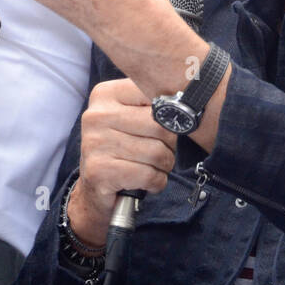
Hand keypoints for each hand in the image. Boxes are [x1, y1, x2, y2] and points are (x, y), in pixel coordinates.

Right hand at [67, 79, 177, 245]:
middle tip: (157, 154)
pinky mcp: (99, 171)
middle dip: (169, 146)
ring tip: (150, 168)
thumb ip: (157, 104)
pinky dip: (156, 182)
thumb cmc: (124, 150)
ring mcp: (95, 143)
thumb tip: (190, 99)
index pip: (158, 97)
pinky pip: (149, 175)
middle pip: (160, 127)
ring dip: (163, 166)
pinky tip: (145, 182)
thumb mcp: (134, 118)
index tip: (161, 130)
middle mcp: (96, 115)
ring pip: (157, 153)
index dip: (170, 118)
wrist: (97, 190)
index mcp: (106, 94)